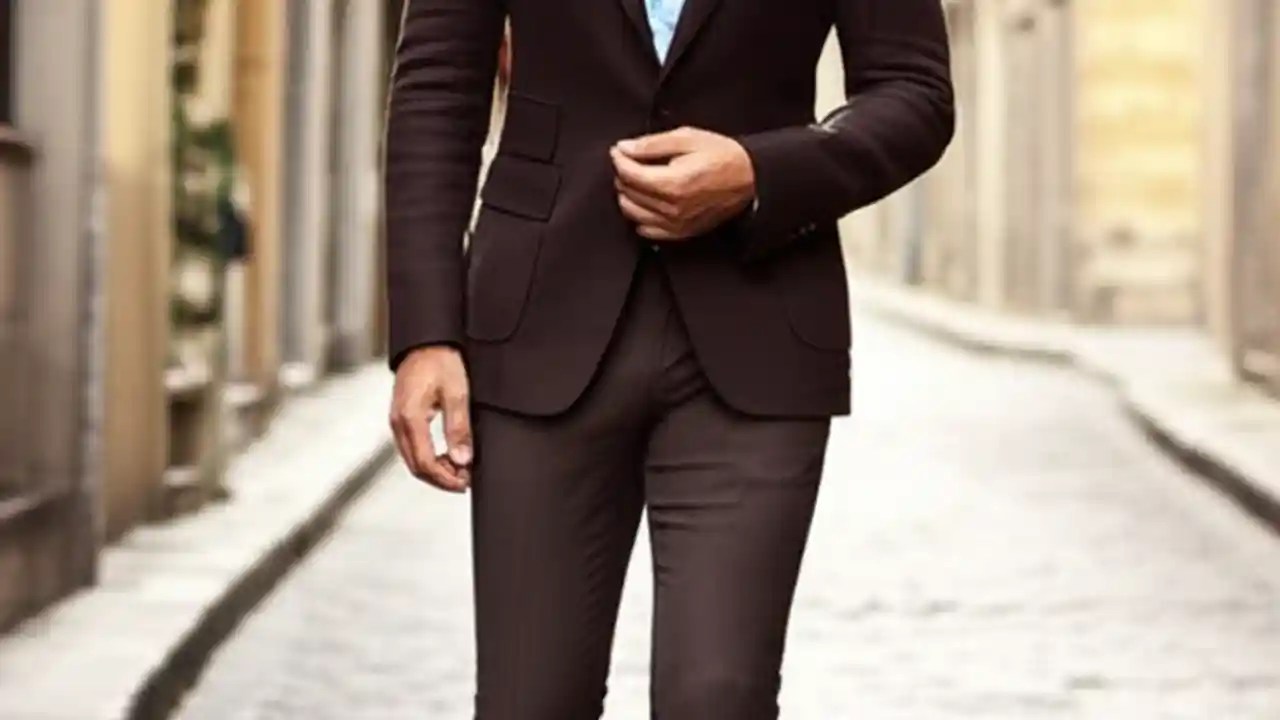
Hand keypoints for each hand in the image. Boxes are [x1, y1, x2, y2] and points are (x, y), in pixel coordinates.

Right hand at [389, 345, 472, 492]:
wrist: (426, 341)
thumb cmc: (441, 360)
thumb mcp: (457, 393)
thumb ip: (459, 428)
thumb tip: (462, 459)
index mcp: (410, 418)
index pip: (425, 463)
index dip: (446, 478)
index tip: (465, 483)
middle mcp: (398, 422)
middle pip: (416, 466)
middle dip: (441, 479)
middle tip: (465, 480)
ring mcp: (397, 420)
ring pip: (412, 459)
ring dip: (435, 470)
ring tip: (459, 469)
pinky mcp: (401, 417)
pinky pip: (411, 447)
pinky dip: (428, 457)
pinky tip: (446, 455)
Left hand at [610, 127, 755, 241]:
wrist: (748, 179)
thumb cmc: (721, 156)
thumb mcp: (687, 138)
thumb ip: (652, 144)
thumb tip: (624, 148)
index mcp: (672, 183)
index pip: (629, 174)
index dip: (619, 159)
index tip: (619, 150)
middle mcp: (672, 208)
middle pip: (628, 193)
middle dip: (624, 174)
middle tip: (631, 161)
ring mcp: (676, 224)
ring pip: (633, 213)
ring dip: (628, 195)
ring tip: (638, 179)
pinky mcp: (681, 233)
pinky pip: (646, 230)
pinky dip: (640, 216)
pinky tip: (647, 202)